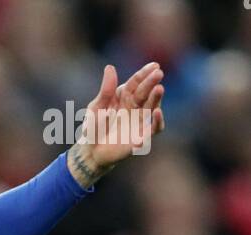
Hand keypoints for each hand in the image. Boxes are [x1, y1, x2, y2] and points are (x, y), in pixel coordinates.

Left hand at [67, 61, 164, 187]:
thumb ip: (105, 90)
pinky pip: (153, 128)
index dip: (145, 73)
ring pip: (152, 107)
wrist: (91, 152)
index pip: (136, 82)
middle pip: (146, 92)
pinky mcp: (142, 137)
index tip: (154, 65)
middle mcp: (135, 106)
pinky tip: (157, 113)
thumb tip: (109, 67)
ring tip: (159, 89)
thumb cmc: (93, 127)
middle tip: (159, 74)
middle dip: (152, 82)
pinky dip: (157, 122)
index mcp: (124, 95)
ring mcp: (139, 121)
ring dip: (156, 98)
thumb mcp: (96, 107)